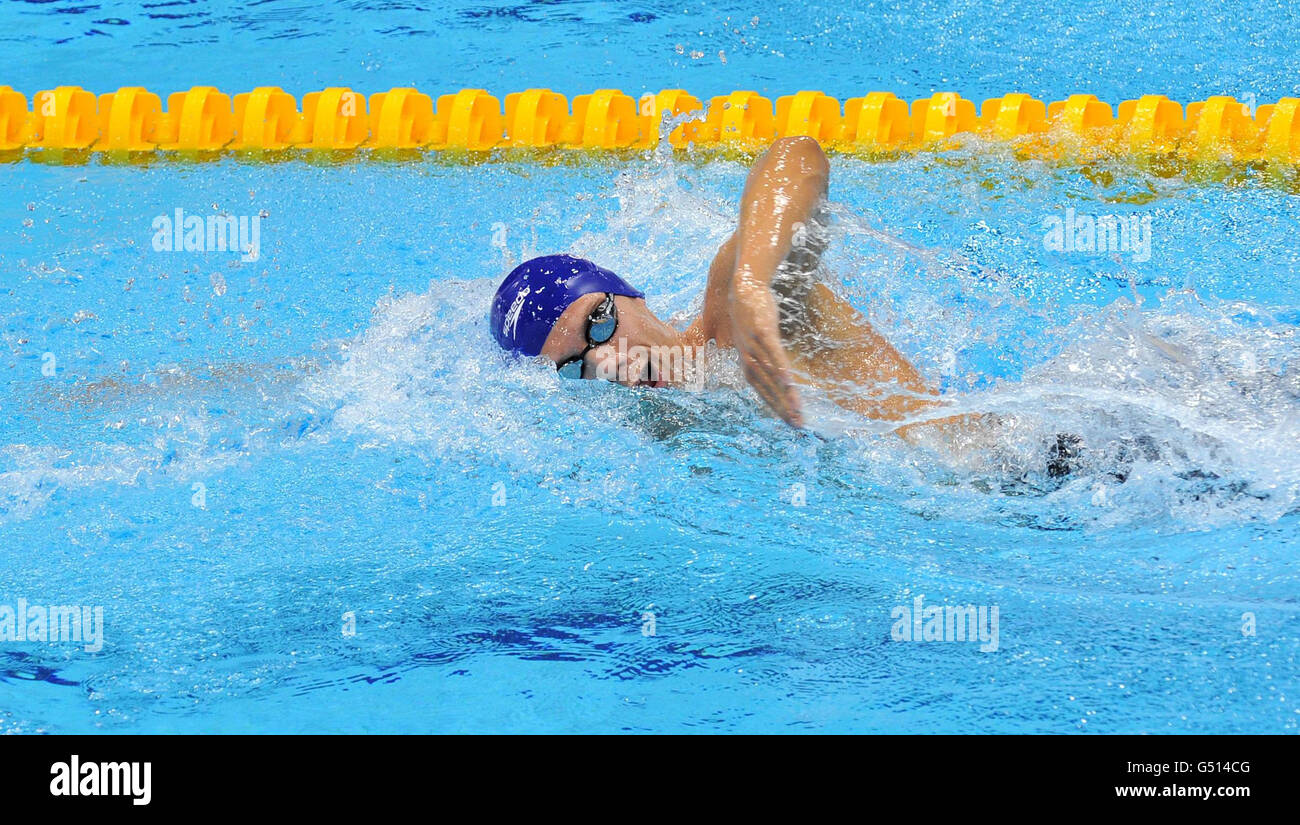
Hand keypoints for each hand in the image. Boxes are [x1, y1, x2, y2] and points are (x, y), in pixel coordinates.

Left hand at [729, 276, 803, 426]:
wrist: (744, 284)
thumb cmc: (751, 311)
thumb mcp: (753, 336)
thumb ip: (761, 353)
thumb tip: (771, 364)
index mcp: (746, 360)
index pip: (761, 389)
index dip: (774, 406)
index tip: (789, 421)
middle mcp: (747, 355)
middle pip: (767, 387)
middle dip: (782, 408)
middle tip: (797, 425)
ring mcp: (754, 343)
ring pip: (771, 373)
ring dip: (784, 394)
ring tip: (797, 410)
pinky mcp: (763, 329)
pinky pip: (774, 352)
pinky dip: (780, 368)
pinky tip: (789, 381)